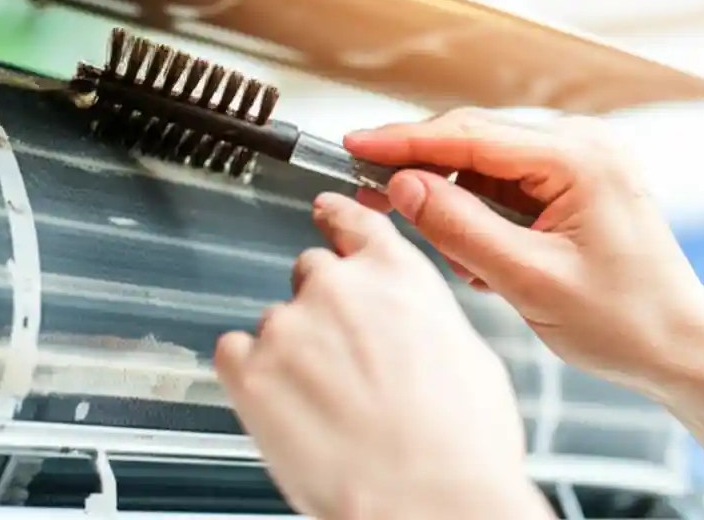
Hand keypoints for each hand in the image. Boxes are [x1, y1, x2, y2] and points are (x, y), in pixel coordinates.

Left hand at [214, 193, 550, 519]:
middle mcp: (338, 288)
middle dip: (320, 310)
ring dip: (290, 353)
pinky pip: (234, 354)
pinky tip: (282, 407)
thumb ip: (422, 320)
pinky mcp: (250, 373)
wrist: (429, 501)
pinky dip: (248, 376)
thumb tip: (411, 325)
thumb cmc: (461, 446)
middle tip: (341, 360)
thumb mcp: (470, 357)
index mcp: (397, 276)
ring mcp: (289, 328)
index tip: (323, 214)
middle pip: (310, 274)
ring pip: (275, 322)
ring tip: (323, 404)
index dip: (333, 218)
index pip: (350, 222)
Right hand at [345, 108, 703, 393]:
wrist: (680, 348)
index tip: (355, 144)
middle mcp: (583, 145)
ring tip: (460, 260)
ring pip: (485, 167)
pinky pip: (507, 186)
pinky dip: (481, 216)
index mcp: (580, 158)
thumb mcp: (528, 279)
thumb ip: (460, 228)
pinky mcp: (575, 184)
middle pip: (473, 142)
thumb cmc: (624, 322)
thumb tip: (403, 186)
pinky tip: (481, 257)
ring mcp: (581, 162)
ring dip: (456, 206)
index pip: (470, 135)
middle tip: (369, 195)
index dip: (404, 141)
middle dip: (422, 171)